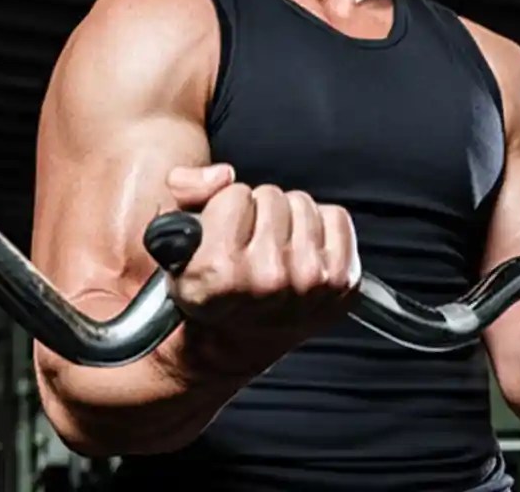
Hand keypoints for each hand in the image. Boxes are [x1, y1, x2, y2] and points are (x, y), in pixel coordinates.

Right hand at [163, 163, 361, 370]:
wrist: (234, 345)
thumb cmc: (208, 289)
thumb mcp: (177, 241)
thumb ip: (187, 189)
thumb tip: (222, 175)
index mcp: (220, 271)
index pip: (235, 194)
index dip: (226, 211)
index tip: (222, 240)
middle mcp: (268, 280)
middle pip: (272, 196)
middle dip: (258, 214)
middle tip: (248, 248)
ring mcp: (310, 284)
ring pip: (303, 204)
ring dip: (288, 221)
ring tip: (273, 254)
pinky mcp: (342, 283)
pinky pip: (336, 218)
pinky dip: (321, 229)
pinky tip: (300, 256)